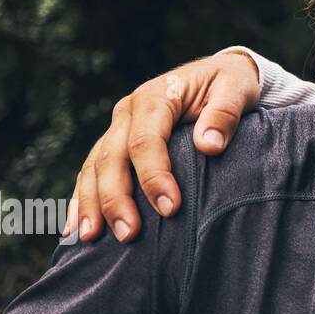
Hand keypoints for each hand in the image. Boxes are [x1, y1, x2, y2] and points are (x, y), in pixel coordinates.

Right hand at [64, 52, 261, 242]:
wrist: (220, 74)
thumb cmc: (231, 84)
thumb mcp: (238, 88)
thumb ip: (225, 113)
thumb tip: (208, 145)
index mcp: (156, 97)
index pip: (146, 141)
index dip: (154, 176)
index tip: (171, 208)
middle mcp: (128, 112)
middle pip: (113, 158)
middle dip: (117, 199)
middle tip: (129, 233)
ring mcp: (118, 127)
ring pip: (94, 167)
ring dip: (92, 204)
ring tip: (90, 238)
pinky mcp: (116, 142)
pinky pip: (91, 171)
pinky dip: (82, 198)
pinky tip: (76, 228)